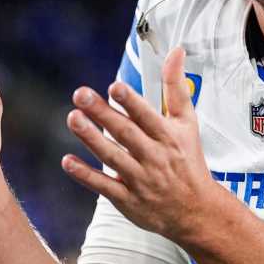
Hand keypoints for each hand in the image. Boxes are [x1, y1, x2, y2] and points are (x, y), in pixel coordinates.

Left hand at [62, 47, 219, 244]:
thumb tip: (176, 52)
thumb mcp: (187, 123)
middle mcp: (154, 158)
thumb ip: (177, 87)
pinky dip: (85, 175)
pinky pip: (104, 186)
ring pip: (112, 157)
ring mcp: (140, 180)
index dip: (131, 102)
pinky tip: (67, 161)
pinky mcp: (127, 199)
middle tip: (81, 94)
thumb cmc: (188, 161)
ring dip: (91, 138)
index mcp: (169, 137)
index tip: (114, 87)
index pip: (148, 117)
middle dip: (103, 114)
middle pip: (126, 134)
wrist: (196, 211)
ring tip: (73, 118)